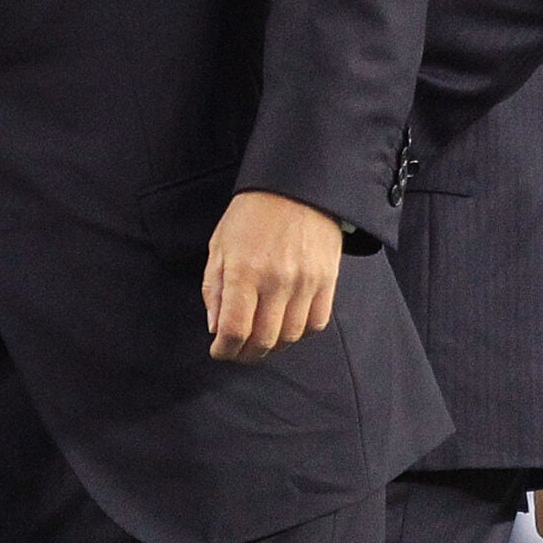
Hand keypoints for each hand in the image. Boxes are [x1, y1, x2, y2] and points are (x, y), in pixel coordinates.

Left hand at [203, 190, 342, 362]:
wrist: (295, 188)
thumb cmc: (251, 215)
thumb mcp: (219, 246)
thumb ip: (214, 289)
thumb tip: (216, 327)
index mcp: (244, 271)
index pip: (234, 329)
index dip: (224, 350)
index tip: (219, 352)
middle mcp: (276, 281)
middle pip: (264, 340)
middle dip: (246, 354)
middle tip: (237, 353)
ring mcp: (306, 283)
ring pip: (291, 336)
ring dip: (272, 346)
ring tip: (259, 342)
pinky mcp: (327, 282)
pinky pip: (316, 323)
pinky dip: (299, 333)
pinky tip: (286, 327)